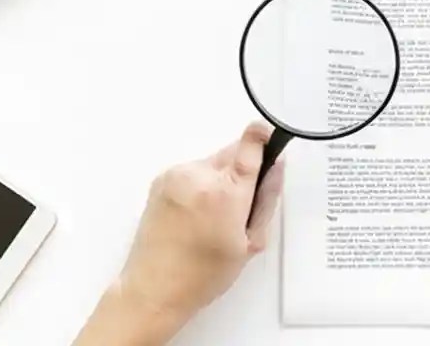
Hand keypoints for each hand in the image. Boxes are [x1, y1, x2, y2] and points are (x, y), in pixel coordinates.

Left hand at [74, 123, 283, 345]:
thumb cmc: (204, 274)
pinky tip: (196, 214)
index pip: (251, 143)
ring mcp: (176, 176)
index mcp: (227, 192)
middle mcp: (199, 176)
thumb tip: (276, 166)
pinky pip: (193, 171)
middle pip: (234, 151)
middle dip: (243, 170)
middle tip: (241, 204)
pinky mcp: (161, 179)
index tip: (270, 143)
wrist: (154, 288)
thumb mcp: (251, 242)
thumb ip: (267, 198)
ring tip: (214, 215)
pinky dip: (200, 185)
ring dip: (221, 178)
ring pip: (213, 161)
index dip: (264, 139)